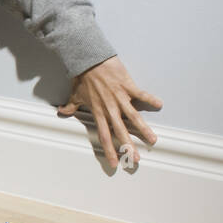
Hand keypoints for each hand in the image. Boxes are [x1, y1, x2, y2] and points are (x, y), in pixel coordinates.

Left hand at [57, 56, 161, 170]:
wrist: (88, 60)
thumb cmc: (82, 77)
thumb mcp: (75, 94)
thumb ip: (71, 106)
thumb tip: (62, 111)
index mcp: (98, 112)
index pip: (104, 135)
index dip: (109, 150)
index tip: (115, 163)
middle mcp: (110, 108)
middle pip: (120, 131)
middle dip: (128, 146)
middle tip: (136, 159)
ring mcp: (120, 97)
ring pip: (133, 117)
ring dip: (143, 129)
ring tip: (153, 140)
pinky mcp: (127, 86)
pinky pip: (140, 94)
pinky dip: (150, 99)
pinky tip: (160, 104)